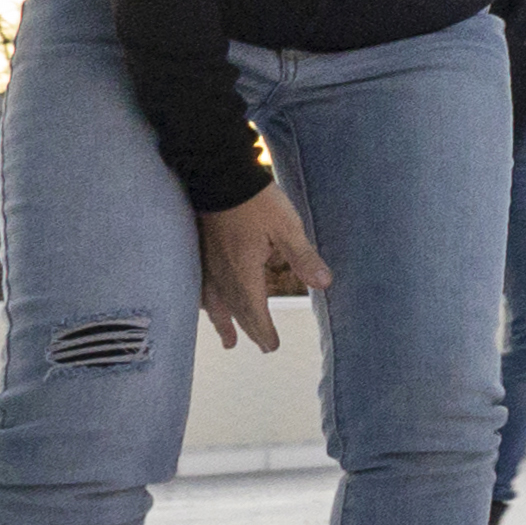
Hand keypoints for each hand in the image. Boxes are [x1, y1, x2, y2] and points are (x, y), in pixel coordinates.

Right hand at [196, 187, 327, 351]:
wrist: (219, 176)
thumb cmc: (256, 201)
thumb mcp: (287, 227)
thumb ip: (303, 257)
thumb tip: (324, 284)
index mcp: (244, 272)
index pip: (255, 310)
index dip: (263, 330)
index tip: (272, 347)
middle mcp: (223, 274)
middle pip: (236, 310)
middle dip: (250, 330)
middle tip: (262, 347)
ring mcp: (208, 263)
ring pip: (215, 303)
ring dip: (223, 323)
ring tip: (228, 342)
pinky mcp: (200, 251)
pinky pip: (201, 287)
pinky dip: (206, 303)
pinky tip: (205, 306)